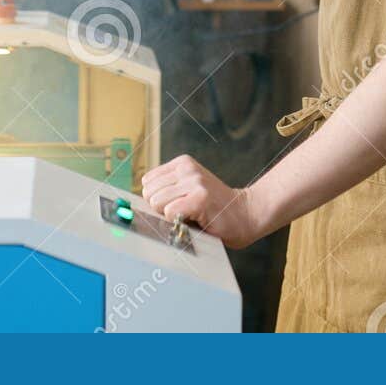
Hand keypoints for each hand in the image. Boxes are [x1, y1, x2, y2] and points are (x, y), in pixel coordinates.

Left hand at [140, 154, 264, 249]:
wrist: (247, 214)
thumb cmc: (215, 208)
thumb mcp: (189, 189)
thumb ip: (168, 190)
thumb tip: (138, 205)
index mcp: (183, 163)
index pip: (147, 181)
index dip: (157, 199)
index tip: (174, 204)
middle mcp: (187, 168)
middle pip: (149, 193)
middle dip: (160, 208)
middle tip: (183, 212)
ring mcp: (194, 182)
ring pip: (156, 203)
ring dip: (169, 215)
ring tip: (190, 214)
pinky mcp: (200, 198)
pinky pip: (169, 212)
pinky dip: (177, 221)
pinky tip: (195, 219)